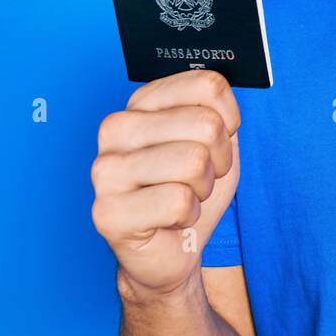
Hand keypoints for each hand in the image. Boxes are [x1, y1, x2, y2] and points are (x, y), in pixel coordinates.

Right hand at [90, 69, 240, 296]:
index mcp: (142, 103)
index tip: (214, 142)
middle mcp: (117, 128)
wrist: (172, 250)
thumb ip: (219, 110)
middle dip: (218, 161)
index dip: (228, 122)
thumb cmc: (192, 191)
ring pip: (193, 162)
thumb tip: (219, 88)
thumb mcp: (218, 142)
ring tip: (183, 198)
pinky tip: (169, 220)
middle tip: (199, 179)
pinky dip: (188, 216)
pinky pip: (178, 202)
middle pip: (206, 124)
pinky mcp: (107, 211)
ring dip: (202, 190)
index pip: (207, 86)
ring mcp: (106, 169)